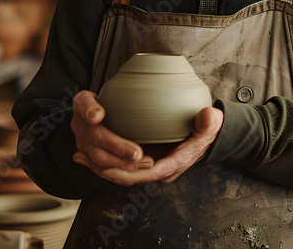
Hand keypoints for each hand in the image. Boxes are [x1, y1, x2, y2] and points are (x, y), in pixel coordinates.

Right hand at [71, 90, 151, 177]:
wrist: (99, 114)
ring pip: (97, 156)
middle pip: (95, 136)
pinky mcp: (87, 156)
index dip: (89, 110)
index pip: (83, 104)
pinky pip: (99, 167)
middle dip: (117, 146)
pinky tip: (132, 170)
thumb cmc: (112, 101)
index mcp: (83, 102)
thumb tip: (105, 109)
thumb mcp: (115, 90)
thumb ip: (121, 91)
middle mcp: (79, 123)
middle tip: (137, 153)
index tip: (98, 115)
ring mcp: (81, 142)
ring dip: (119, 163)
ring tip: (138, 164)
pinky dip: (116, 171)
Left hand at [92, 106, 223, 186]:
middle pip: (129, 178)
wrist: (209, 138)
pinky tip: (87, 155)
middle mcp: (159, 170)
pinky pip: (122, 167)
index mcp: (173, 164)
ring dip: (101, 167)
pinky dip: (105, 162)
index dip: (126, 172)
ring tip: (80, 156)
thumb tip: (208, 115)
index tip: (107, 165)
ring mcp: (151, 167)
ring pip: (123, 174)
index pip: (146, 174)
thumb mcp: (211, 125)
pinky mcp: (145, 161)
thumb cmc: (208, 131)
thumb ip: (209, 122)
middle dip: (106, 170)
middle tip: (85, 159)